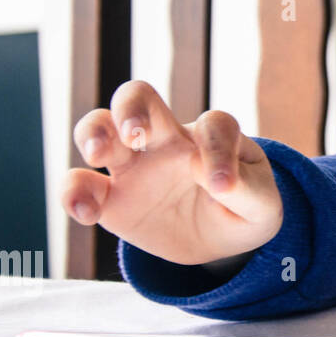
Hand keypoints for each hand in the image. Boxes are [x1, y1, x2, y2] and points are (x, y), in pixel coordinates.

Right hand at [62, 80, 283, 265]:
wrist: (218, 240)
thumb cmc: (245, 209)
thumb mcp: (262, 207)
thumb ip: (248, 191)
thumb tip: (218, 180)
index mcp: (211, 136)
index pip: (214, 125)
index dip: (217, 150)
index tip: (222, 186)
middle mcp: (167, 140)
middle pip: (139, 97)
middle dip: (132, 106)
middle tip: (135, 133)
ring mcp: (134, 165)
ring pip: (98, 126)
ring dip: (92, 133)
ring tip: (97, 156)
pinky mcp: (111, 198)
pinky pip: (79, 184)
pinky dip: (73, 193)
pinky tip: (87, 213)